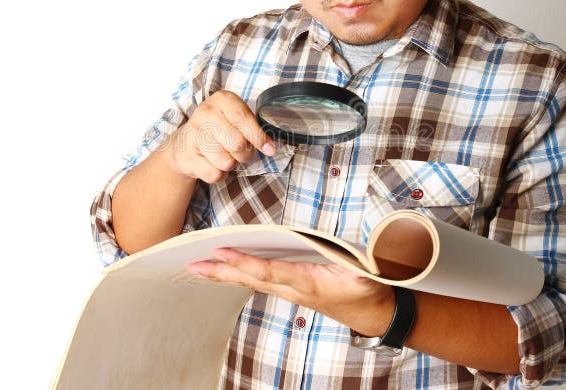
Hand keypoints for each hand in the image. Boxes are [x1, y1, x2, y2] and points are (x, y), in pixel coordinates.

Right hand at [164, 90, 275, 182]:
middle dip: (245, 154)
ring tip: (224, 155)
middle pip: (237, 143)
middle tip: (242, 153)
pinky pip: (214, 174)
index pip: (243, 118)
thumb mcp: (236, 120)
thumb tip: (270, 147)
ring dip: (231, 164)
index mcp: (222, 99)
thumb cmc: (219, 129)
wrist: (184, 143)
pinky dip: (219, 174)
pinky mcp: (186, 155)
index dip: (258, 137)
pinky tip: (213, 163)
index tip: (269, 150)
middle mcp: (205, 113)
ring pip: (226, 161)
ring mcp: (193, 134)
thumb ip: (254, 129)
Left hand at [187, 248, 394, 336]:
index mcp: (307, 282)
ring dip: (224, 274)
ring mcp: (291, 291)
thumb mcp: (368, 277)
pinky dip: (239, 274)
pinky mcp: (292, 289)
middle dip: (220, 272)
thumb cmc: (369, 293)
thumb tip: (359, 261)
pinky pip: (259, 281)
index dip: (244, 262)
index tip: (221, 251)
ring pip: (251, 281)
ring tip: (198, 267)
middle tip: (192, 265)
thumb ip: (361, 267)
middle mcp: (293, 288)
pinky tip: (226, 271)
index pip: (269, 271)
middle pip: (250, 279)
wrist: (373, 314)